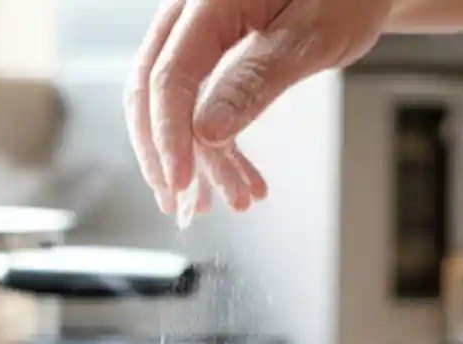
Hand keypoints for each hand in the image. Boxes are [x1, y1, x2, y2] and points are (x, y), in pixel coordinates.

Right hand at [126, 0, 392, 214]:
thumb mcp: (311, 38)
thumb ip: (255, 81)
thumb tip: (206, 132)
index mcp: (209, 0)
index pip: (169, 76)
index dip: (169, 136)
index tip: (181, 183)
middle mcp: (190, 11)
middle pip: (151, 91)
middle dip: (166, 154)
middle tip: (185, 203)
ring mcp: (195, 29)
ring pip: (171, 101)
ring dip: (192, 155)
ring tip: (221, 200)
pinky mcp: (208, 47)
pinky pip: (196, 98)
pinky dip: (213, 140)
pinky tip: (236, 173)